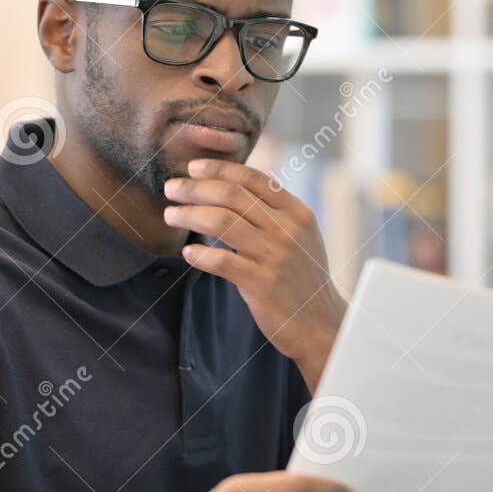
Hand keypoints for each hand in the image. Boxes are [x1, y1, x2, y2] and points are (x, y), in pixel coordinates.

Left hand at [164, 159, 345, 388]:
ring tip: (171, 215)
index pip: (253, 179)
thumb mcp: (301, 237)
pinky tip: (187, 252)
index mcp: (297, 213)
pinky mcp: (261, 283)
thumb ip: (275, 212)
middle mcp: (287, 229)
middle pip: (231, 195)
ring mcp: (275, 256)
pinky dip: (199, 254)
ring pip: (221, 222)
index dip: (219, 169)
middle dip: (194, 188)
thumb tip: (234, 186)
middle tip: (171, 188)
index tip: (193, 168)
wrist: (321, 323)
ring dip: (189, 215)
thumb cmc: (304, 278)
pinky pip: (221, 261)